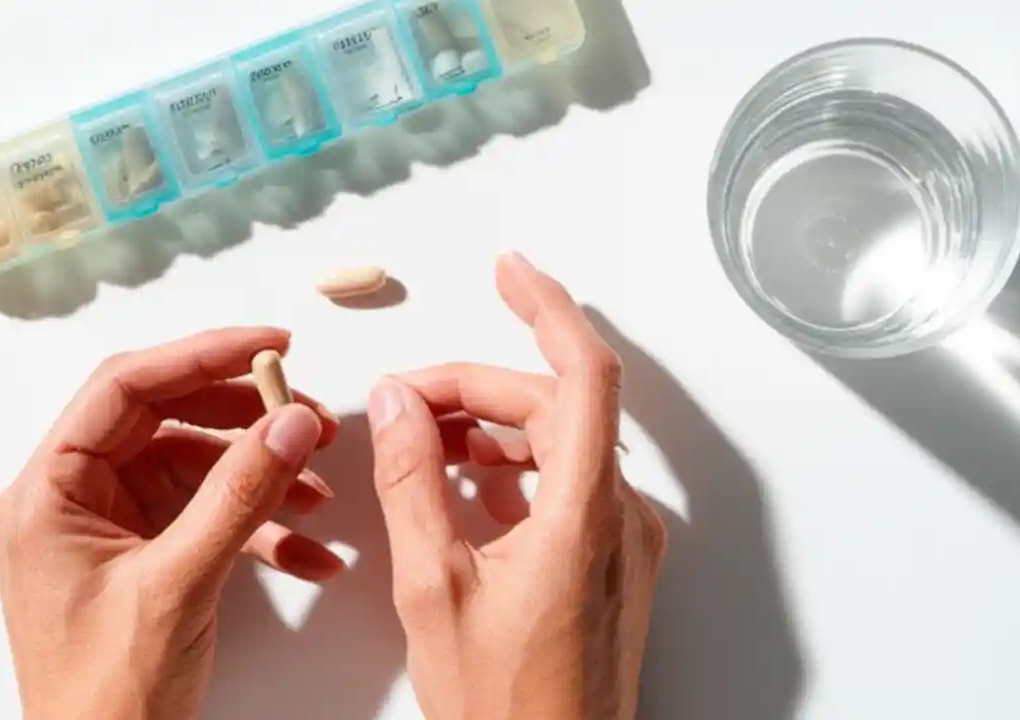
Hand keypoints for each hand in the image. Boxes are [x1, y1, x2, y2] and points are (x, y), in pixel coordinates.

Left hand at [0, 328, 342, 719]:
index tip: (271, 345)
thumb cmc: (105, 697)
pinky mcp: (144, 558)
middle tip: (309, 419)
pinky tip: (310, 553)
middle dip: (244, 419)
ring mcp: (111, 528)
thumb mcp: (179, 584)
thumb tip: (290, 422)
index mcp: (49, 491)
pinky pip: (206, 518)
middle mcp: (74, 499)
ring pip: (195, 469)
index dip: (201, 355)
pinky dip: (259, 529)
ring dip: (262, 477)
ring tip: (321, 488)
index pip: (124, 387)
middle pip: (165, 420)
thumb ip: (239, 494)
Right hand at [368, 254, 668, 719]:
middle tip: (404, 399)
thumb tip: (397, 403)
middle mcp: (619, 518)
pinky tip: (461, 483)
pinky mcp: (612, 562)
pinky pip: (567, 485)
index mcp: (583, 517)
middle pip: (555, 407)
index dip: (546, 308)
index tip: (507, 269)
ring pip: (561, 444)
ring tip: (421, 439)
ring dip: (494, 426)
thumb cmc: (501, 707)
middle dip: (477, 388)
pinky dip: (514, 467)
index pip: (583, 375)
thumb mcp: (432, 590)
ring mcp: (623, 541)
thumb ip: (412, 483)